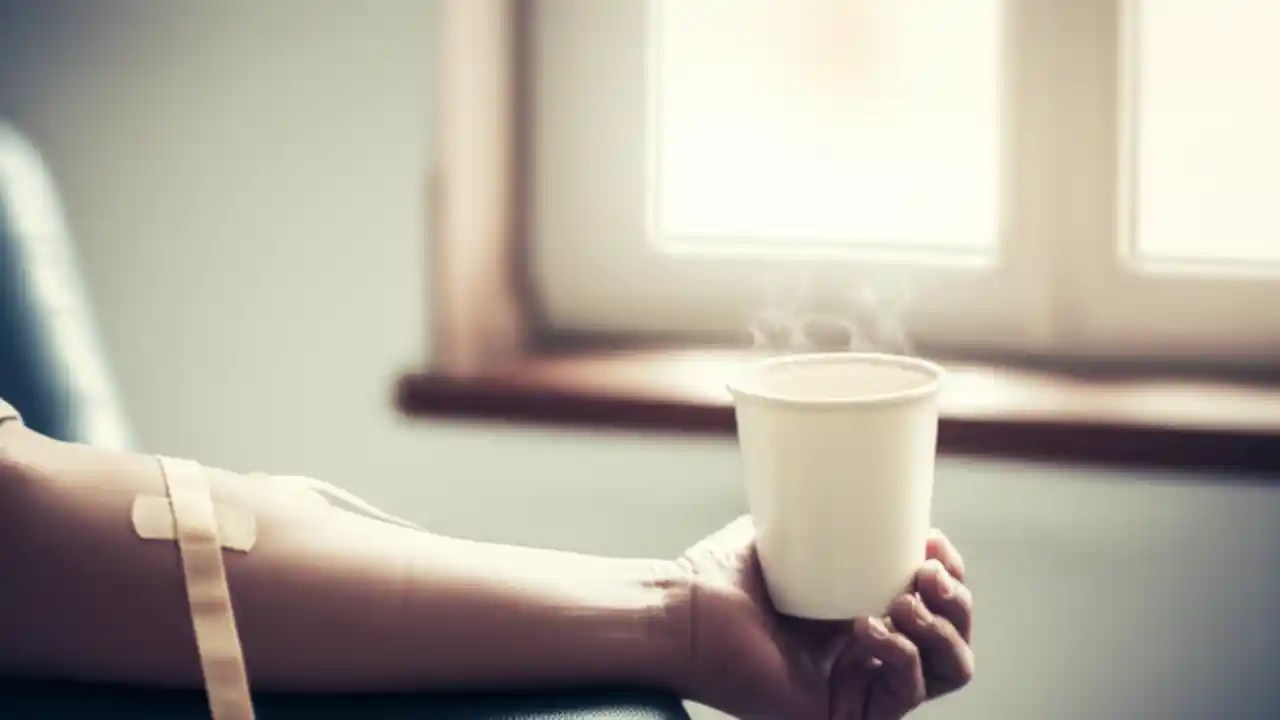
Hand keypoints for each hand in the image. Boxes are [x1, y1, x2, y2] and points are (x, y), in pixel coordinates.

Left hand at [672, 517, 973, 718]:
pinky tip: (867, 627)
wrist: (682, 609)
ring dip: (940, 631)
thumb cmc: (720, 573)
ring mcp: (858, 689)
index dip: (950, 574)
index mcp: (863, 615)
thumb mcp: (790, 533)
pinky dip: (899, 658)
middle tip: (927, 570)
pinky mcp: (842, 715)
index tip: (933, 539)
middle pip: (953, 639)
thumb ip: (828, 515)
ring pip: (946, 671)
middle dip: (957, 602)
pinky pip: (903, 697)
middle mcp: (867, 656)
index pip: (936, 605)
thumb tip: (867, 480)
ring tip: (904, 599)